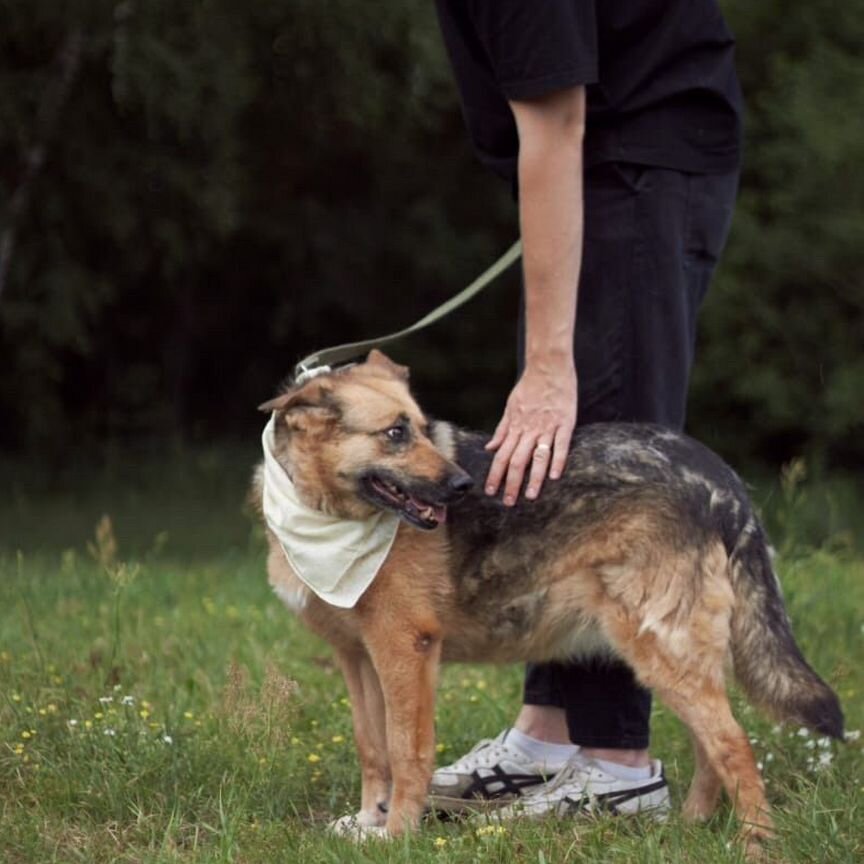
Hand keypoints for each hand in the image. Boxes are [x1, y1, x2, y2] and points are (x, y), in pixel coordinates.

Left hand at [485, 361, 576, 505]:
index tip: (491, 491)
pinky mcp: (565, 422)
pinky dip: (557, 460)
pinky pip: (561, 445)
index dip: (495, 474)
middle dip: (512, 483)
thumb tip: (489, 447)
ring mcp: (547, 426)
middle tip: (509, 502)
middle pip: (517, 460)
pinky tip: (555, 476)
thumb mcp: (510, 406)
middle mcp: (529, 429)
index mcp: (515, 426)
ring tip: (530, 496)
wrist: (548, 366)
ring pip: (538, 456)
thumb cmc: (529, 387)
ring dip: (533, 478)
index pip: (502, 455)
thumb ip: (502, 429)